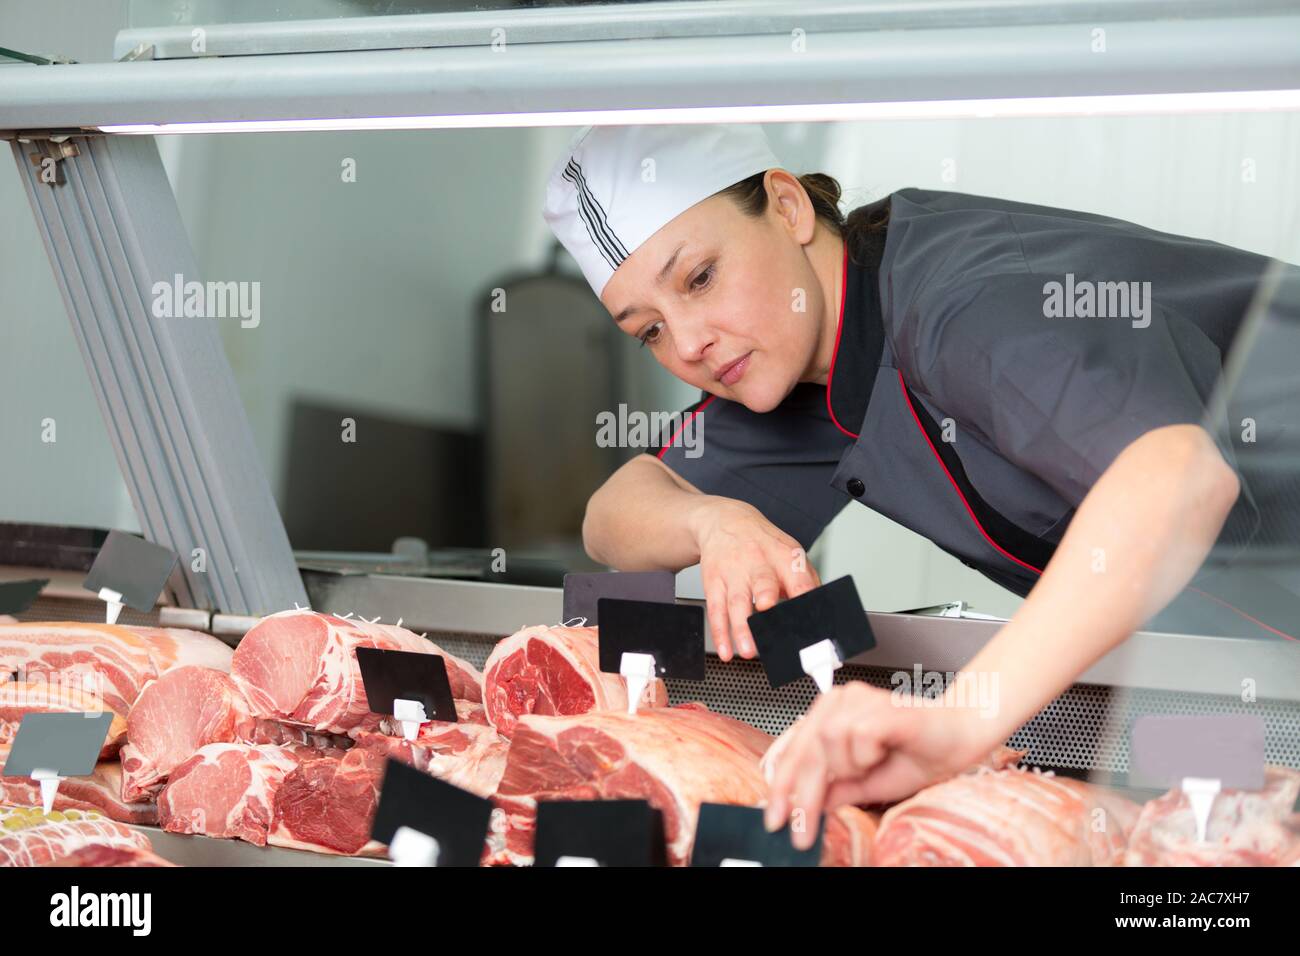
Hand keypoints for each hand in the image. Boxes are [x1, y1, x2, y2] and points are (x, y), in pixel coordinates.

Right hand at [687, 497, 819, 660]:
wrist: (724, 521)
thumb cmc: (762, 544)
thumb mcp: (789, 553)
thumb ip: (807, 582)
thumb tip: (821, 613)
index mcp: (784, 557)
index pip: (799, 579)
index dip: (806, 597)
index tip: (811, 621)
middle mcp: (758, 563)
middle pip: (763, 581)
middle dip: (766, 596)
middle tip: (768, 611)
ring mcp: (734, 572)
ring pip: (737, 601)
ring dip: (741, 627)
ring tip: (747, 649)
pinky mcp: (714, 582)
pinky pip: (716, 609)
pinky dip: (720, 632)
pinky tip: (725, 649)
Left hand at [763, 682, 990, 848]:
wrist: (962, 736)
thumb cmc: (919, 752)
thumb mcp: (868, 782)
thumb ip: (836, 789)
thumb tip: (807, 804)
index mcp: (831, 713)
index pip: (795, 750)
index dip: (782, 786)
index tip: (776, 819)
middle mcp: (839, 700)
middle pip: (805, 751)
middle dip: (802, 797)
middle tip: (800, 831)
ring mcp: (858, 698)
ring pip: (827, 744)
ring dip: (849, 767)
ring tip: (873, 764)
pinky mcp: (878, 705)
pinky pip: (856, 737)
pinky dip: (867, 755)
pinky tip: (883, 752)